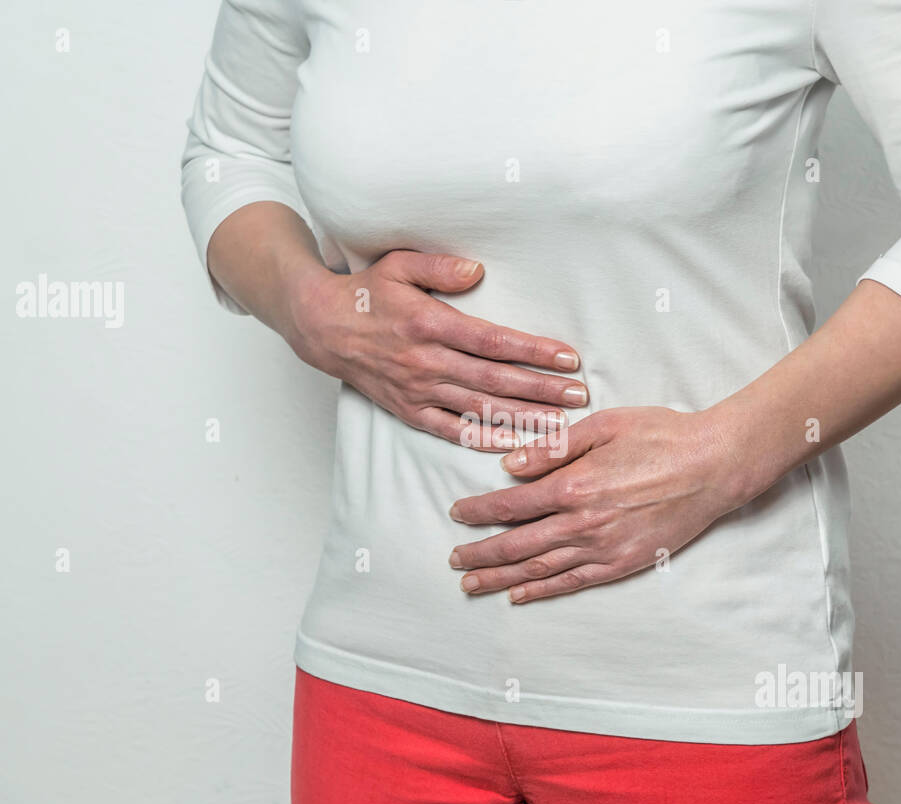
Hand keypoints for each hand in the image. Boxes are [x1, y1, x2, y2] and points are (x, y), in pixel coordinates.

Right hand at [286, 251, 588, 449]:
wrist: (322, 327)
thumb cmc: (367, 294)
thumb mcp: (399, 265)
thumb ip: (439, 267)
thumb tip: (477, 273)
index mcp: (430, 324)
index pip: (493, 341)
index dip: (533, 352)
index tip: (568, 358)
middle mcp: (426, 361)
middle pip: (495, 379)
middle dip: (541, 389)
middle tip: (579, 395)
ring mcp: (417, 390)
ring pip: (479, 408)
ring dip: (521, 417)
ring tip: (560, 423)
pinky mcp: (408, 410)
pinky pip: (450, 429)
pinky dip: (481, 438)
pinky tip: (511, 442)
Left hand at [447, 406, 749, 601]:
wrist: (714, 465)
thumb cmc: (661, 436)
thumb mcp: (602, 426)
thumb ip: (552, 448)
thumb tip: (509, 467)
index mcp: (573, 485)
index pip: (510, 505)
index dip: (478, 512)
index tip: (457, 514)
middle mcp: (582, 523)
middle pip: (516, 545)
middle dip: (480, 553)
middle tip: (453, 559)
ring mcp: (603, 548)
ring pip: (538, 570)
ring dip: (501, 578)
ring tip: (472, 584)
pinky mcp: (622, 563)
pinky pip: (572, 582)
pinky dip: (541, 590)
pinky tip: (519, 594)